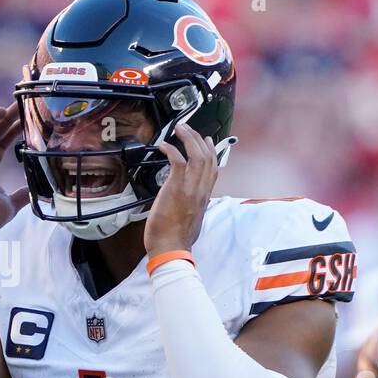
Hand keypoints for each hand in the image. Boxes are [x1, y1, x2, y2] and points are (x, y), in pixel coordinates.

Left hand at [145, 124, 217, 256]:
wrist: (171, 248)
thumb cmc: (177, 238)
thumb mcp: (192, 219)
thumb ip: (192, 205)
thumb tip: (185, 200)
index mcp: (205, 197)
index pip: (214, 169)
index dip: (211, 152)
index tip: (206, 140)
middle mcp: (201, 190)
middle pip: (208, 157)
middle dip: (198, 139)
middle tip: (187, 129)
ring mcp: (190, 188)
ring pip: (197, 155)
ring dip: (188, 138)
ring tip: (179, 129)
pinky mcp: (177, 188)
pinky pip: (178, 161)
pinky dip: (171, 149)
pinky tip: (164, 146)